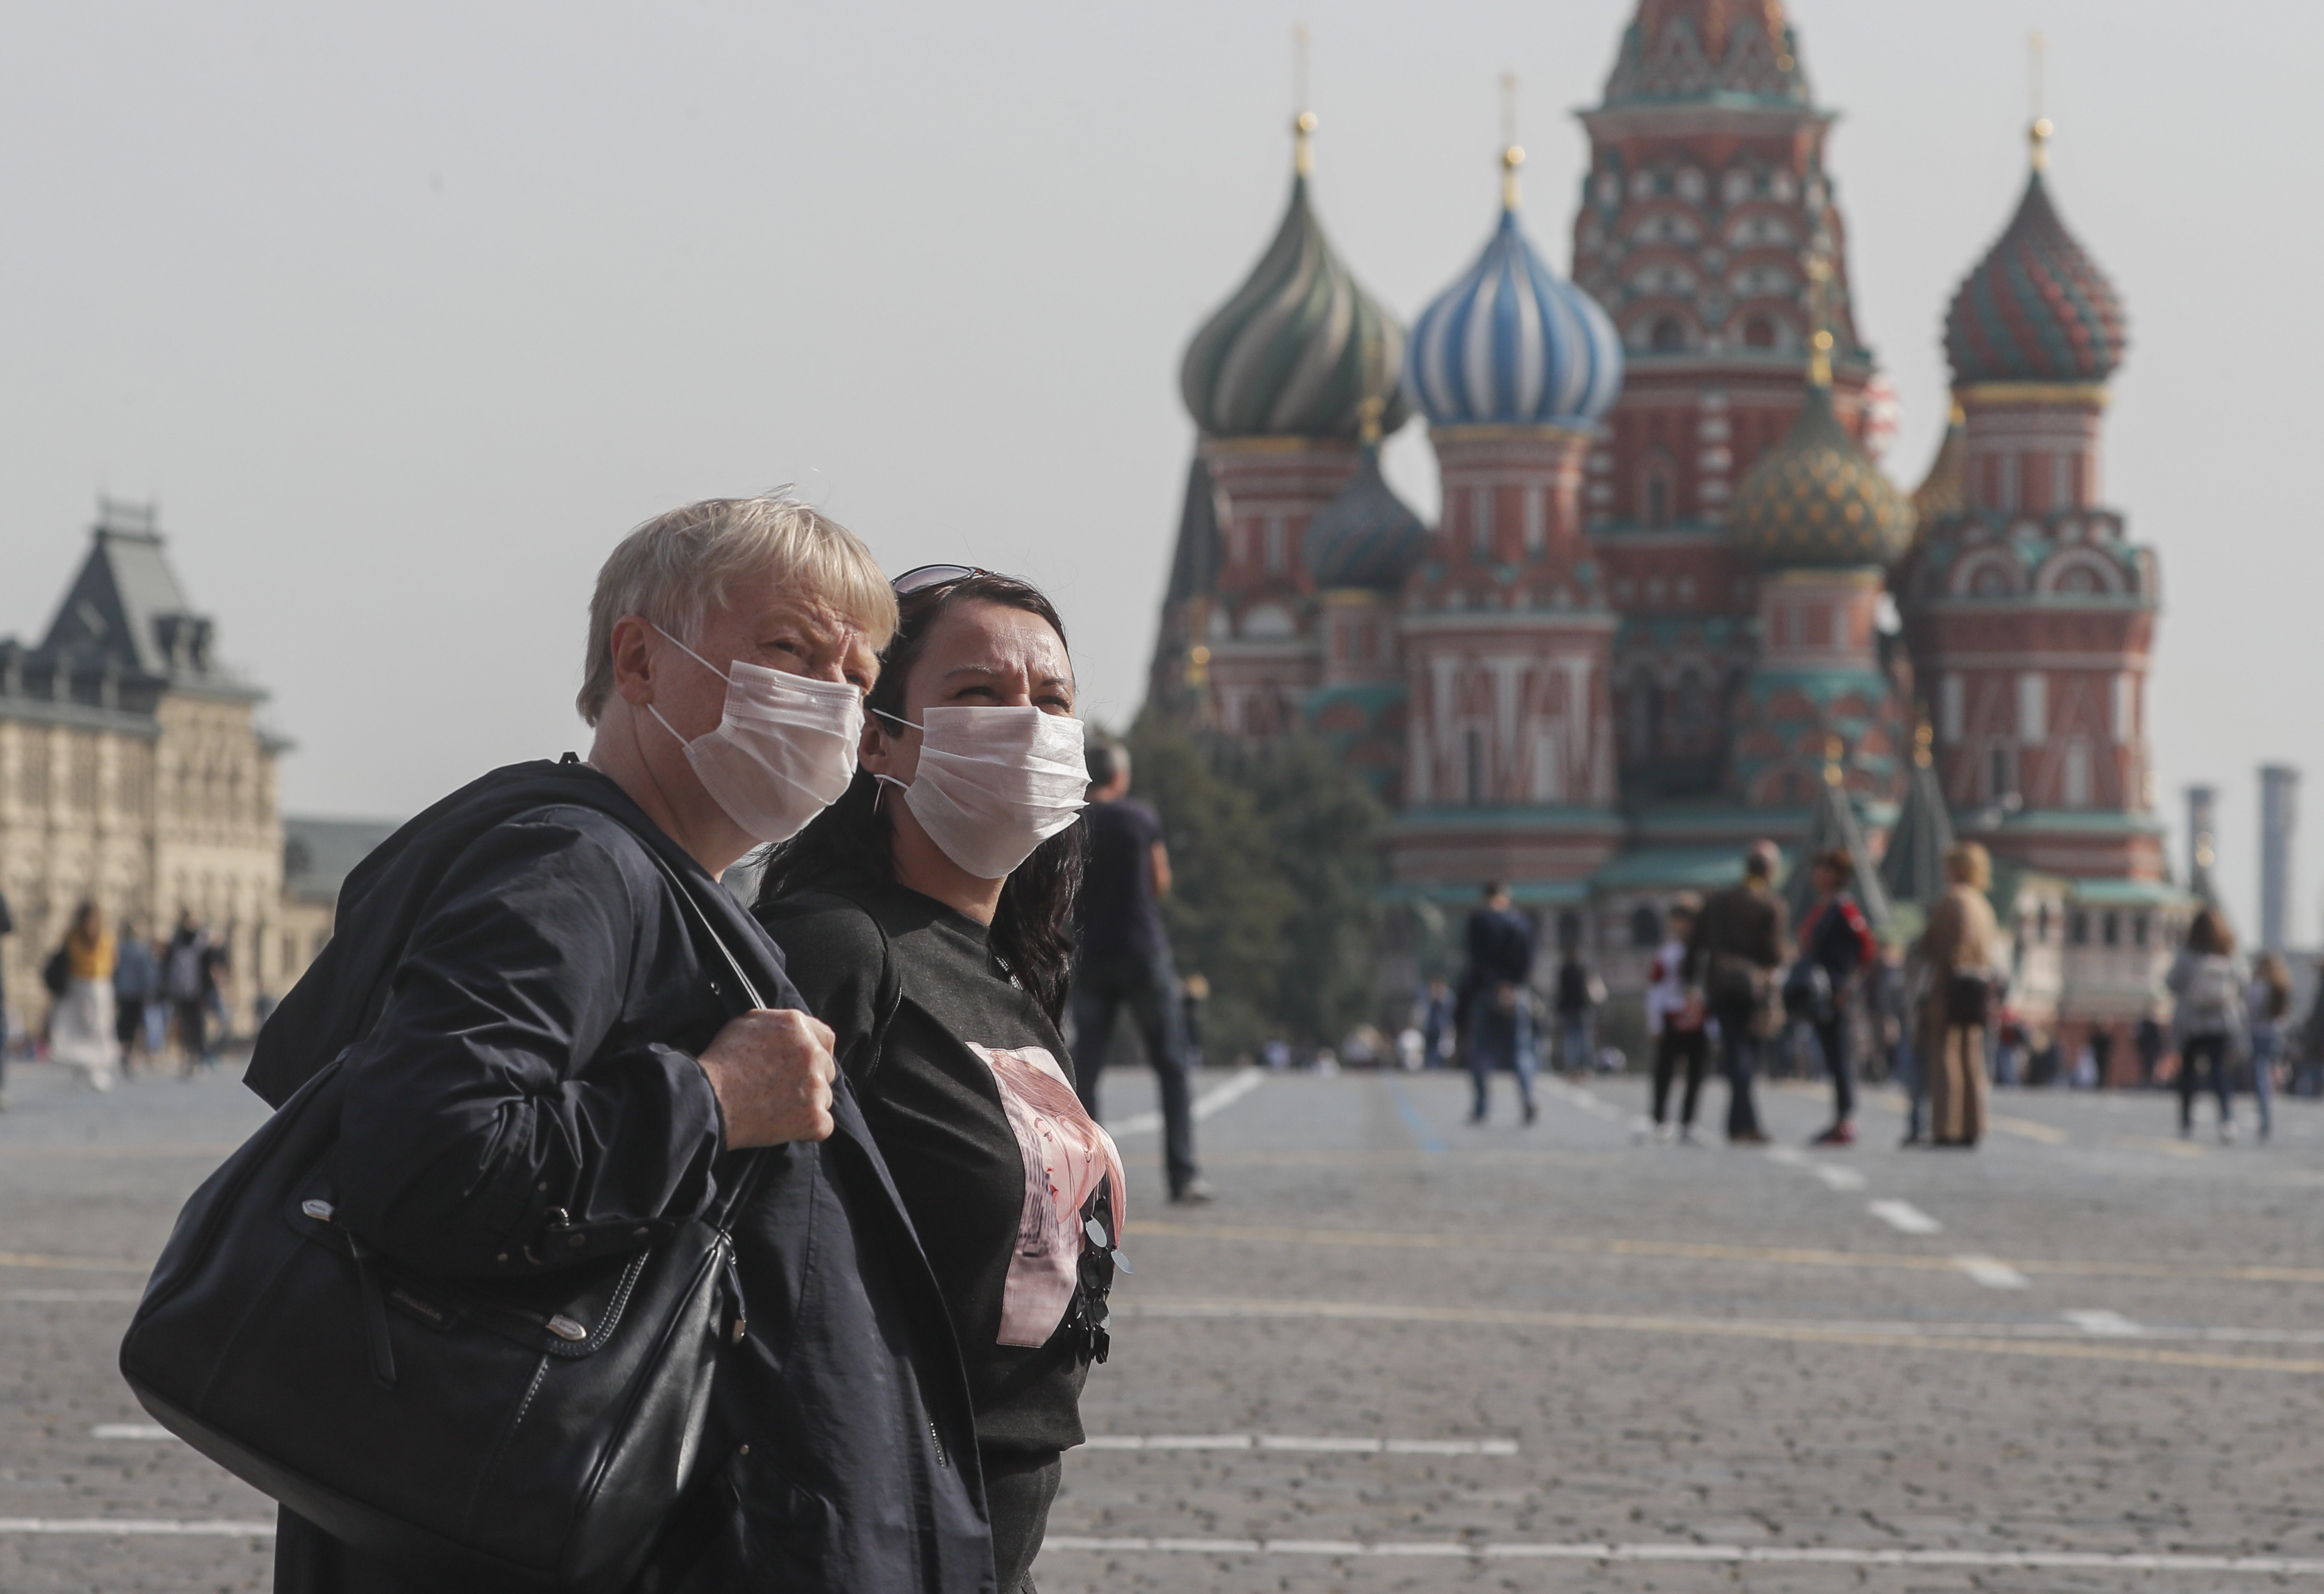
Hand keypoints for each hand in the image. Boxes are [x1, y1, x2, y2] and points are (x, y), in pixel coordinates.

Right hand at [696, 1009, 836, 1148]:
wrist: (709, 1100)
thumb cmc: (721, 1062)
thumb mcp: (746, 1024)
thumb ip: (777, 1024)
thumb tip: (791, 1032)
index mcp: (797, 1027)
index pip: (825, 1038)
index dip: (816, 1052)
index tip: (805, 1065)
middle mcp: (812, 1053)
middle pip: (827, 1069)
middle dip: (810, 1079)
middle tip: (782, 1090)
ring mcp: (816, 1087)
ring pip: (825, 1098)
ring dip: (808, 1104)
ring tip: (775, 1108)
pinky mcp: (815, 1118)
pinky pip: (823, 1125)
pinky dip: (807, 1129)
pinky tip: (783, 1125)